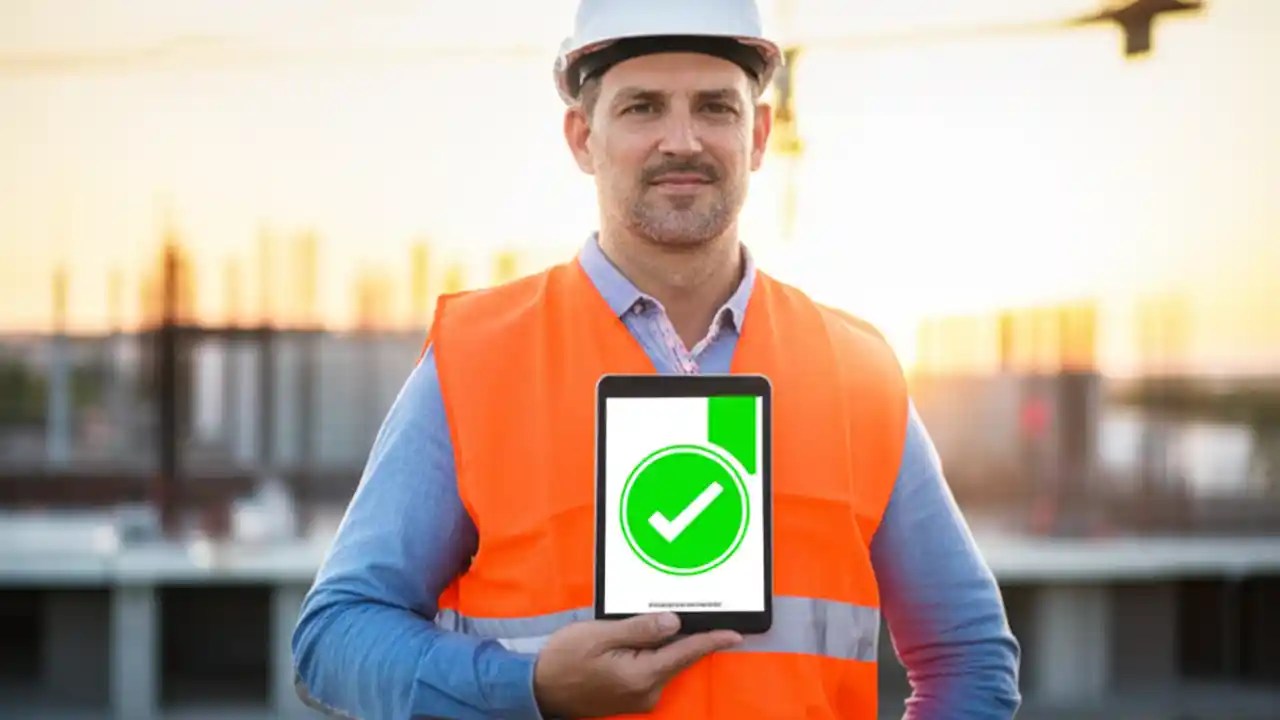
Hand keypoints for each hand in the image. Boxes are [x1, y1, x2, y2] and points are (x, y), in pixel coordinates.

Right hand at [532, 612, 741, 717]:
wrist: (538, 689)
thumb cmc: (565, 659)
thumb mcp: (601, 635)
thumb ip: (640, 629)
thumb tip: (674, 623)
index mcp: (641, 677)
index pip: (685, 653)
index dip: (712, 641)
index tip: (736, 634)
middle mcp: (647, 694)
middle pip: (677, 658)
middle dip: (684, 636)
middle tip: (687, 611)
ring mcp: (640, 700)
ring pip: (665, 665)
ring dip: (665, 645)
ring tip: (651, 623)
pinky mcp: (632, 700)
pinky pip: (652, 672)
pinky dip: (653, 655)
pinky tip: (641, 641)